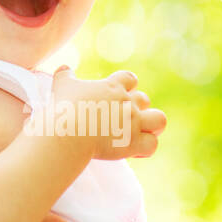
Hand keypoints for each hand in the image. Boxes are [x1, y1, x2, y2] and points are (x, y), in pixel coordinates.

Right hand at [45, 67, 166, 160]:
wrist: (69, 132)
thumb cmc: (64, 108)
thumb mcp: (62, 86)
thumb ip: (65, 76)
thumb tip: (63, 68)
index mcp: (113, 87)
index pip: (130, 78)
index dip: (127, 85)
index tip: (118, 94)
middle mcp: (127, 103)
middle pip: (144, 100)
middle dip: (137, 109)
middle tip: (124, 119)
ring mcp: (133, 123)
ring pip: (159, 120)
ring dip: (152, 126)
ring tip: (141, 133)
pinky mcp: (133, 143)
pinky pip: (152, 145)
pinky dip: (146, 149)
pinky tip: (134, 152)